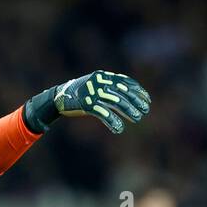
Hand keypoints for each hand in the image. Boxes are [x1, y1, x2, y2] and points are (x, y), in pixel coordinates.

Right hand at [22, 70, 150, 134]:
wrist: (59, 98)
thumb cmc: (80, 95)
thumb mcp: (96, 87)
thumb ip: (109, 88)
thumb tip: (128, 96)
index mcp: (103, 77)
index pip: (125, 82)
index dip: (138, 91)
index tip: (147, 100)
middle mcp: (99, 82)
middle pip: (122, 92)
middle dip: (135, 102)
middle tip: (145, 111)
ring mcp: (93, 93)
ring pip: (115, 102)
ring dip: (128, 111)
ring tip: (137, 119)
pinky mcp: (86, 104)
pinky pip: (103, 113)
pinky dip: (112, 121)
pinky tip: (119, 129)